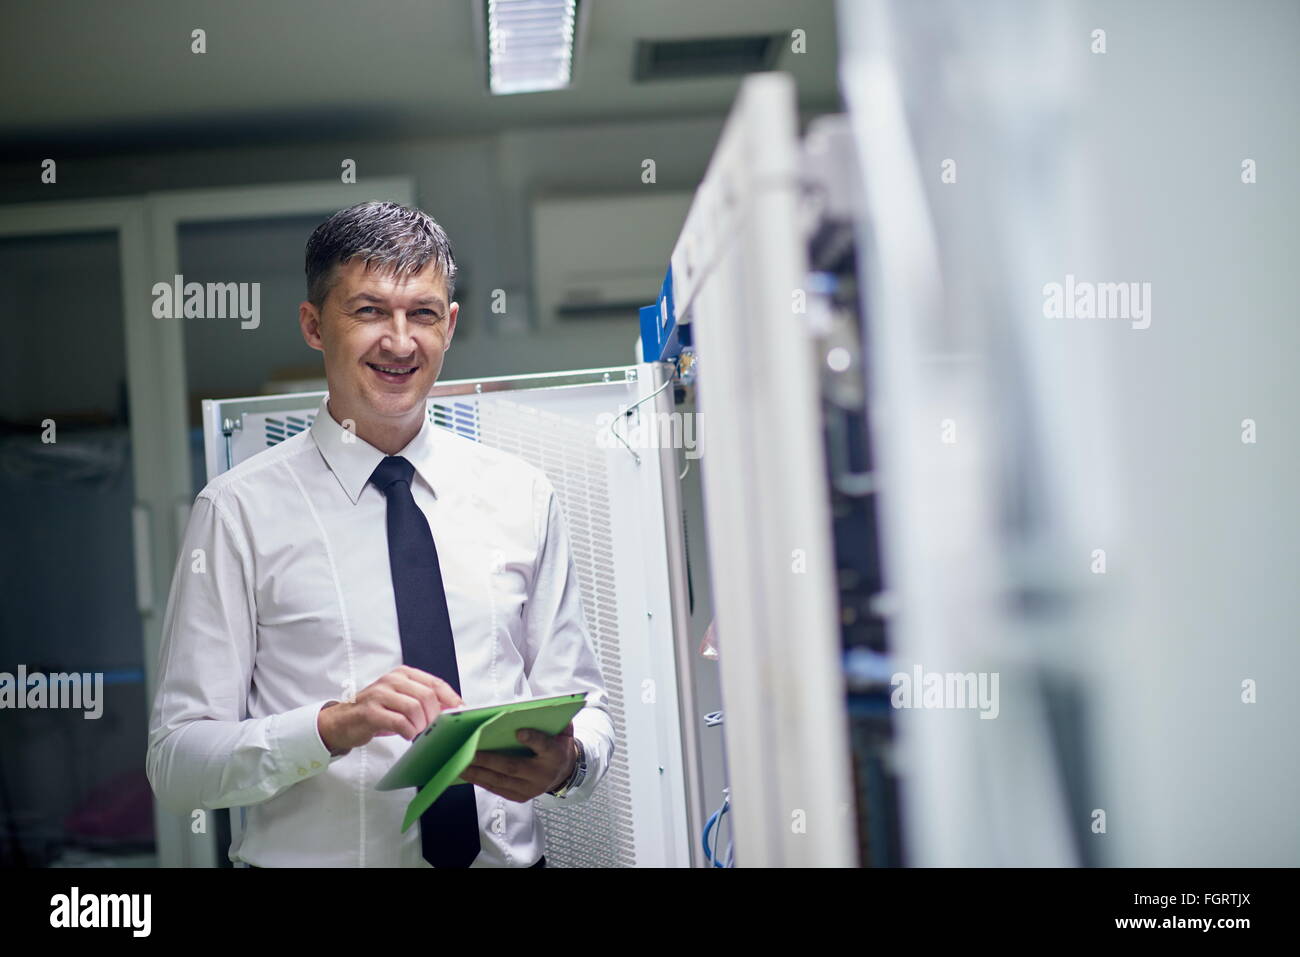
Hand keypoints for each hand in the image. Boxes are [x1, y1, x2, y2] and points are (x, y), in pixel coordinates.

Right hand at [317, 666, 463, 753]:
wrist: (342, 721)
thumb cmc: (377, 712)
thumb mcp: (401, 700)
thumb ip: (424, 700)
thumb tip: (453, 709)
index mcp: (403, 674)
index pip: (435, 683)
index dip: (451, 699)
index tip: (461, 712)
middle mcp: (392, 680)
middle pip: (427, 696)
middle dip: (435, 716)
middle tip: (432, 728)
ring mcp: (380, 694)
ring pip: (415, 708)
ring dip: (421, 725)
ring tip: (417, 732)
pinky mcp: (370, 712)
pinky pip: (399, 722)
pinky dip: (408, 731)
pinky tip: (407, 735)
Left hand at [461, 722, 576, 802]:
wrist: (564, 772)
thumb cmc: (557, 746)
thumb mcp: (562, 731)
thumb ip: (553, 720)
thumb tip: (535, 707)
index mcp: (555, 755)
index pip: (544, 746)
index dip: (533, 739)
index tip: (519, 732)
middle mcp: (543, 775)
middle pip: (514, 767)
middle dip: (490, 760)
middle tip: (472, 753)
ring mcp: (531, 789)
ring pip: (502, 781)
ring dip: (479, 773)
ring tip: (463, 764)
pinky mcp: (521, 797)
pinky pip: (498, 789)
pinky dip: (482, 781)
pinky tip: (469, 774)